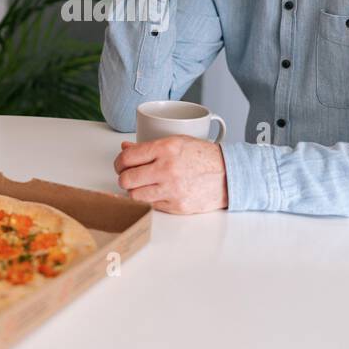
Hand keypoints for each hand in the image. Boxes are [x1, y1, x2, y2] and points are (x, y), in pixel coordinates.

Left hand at [113, 136, 227, 214]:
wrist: (229, 174)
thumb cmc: (204, 157)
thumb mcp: (177, 142)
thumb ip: (149, 146)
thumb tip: (126, 148)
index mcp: (166, 148)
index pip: (127, 158)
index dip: (119, 162)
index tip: (122, 164)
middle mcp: (167, 169)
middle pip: (127, 179)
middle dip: (124, 177)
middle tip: (129, 176)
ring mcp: (172, 189)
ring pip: (134, 195)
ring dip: (134, 191)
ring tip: (142, 185)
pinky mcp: (176, 206)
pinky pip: (150, 205)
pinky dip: (149, 199)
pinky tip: (156, 192)